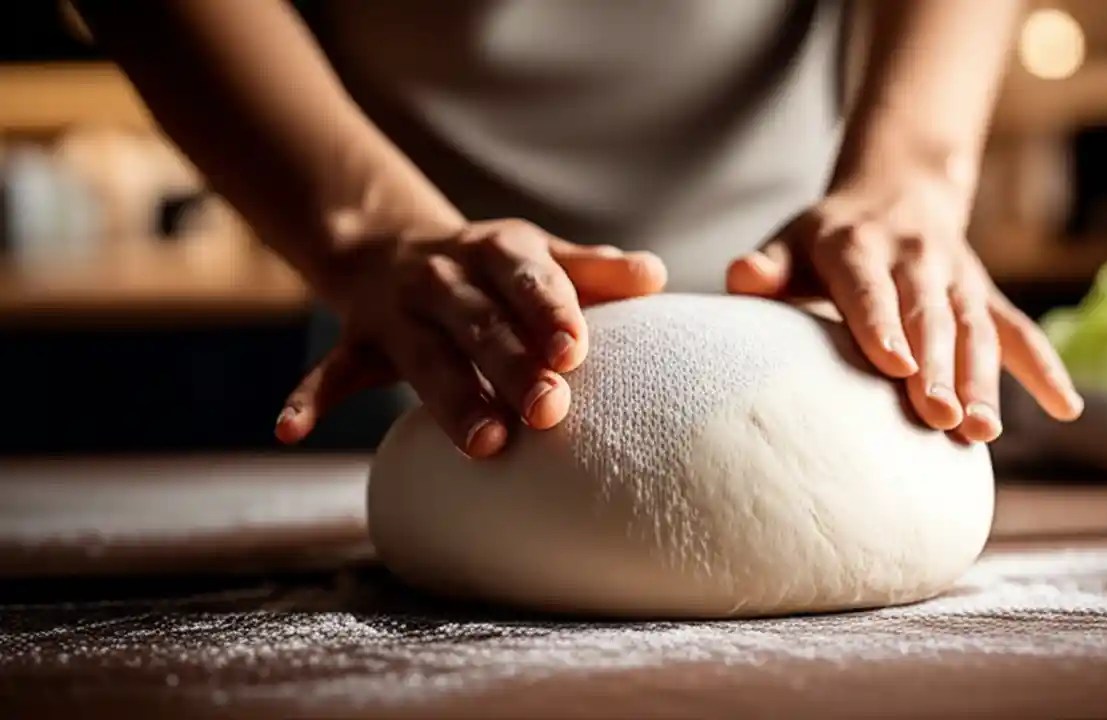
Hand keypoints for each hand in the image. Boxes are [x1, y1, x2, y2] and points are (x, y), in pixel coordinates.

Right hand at [275, 219, 666, 457]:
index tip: (576, 350)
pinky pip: (331, 371)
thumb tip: (657, 276)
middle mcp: (444, 277)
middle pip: (482, 326)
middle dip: (514, 367)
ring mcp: (396, 313)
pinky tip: (290, 431)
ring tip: (485, 443)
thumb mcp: (540, 256)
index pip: (529, 281)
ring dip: (451, 399)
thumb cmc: (493, 266)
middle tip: (550, 410)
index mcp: (498, 252)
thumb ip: (594, 271)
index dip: (552, 313)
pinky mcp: (357, 343)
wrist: (391, 243)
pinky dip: (307, 398)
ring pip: (423, 359)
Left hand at [726, 165, 1081, 442]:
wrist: (896, 190)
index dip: (882, 324)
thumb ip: (767, 266)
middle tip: (939, 417)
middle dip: (937, 367)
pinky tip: (1066, 408)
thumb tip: (740, 276)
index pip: (871, 288)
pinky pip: (1018, 331)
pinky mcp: (985, 295)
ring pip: (974, 329)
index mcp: (858, 246)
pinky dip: (1044, 367)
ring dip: (983, 379)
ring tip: (980, 431)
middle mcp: (915, 258)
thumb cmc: (826, 238)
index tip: (894, 365)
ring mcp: (957, 278)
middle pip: (929, 316)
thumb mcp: (791, 241)